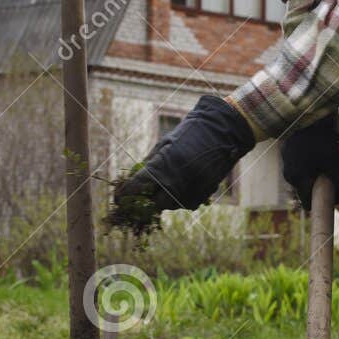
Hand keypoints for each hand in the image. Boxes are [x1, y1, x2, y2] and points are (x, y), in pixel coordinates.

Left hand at [107, 94, 255, 229]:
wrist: (221, 133)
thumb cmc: (189, 133)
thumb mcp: (164, 144)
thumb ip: (148, 164)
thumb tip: (134, 181)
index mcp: (161, 168)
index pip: (135, 189)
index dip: (123, 195)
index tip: (117, 198)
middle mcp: (174, 185)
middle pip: (151, 205)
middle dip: (144, 201)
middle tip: (141, 194)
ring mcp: (190, 193)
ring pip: (169, 206)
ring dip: (163, 198)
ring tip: (166, 182)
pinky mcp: (202, 197)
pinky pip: (184, 204)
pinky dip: (179, 197)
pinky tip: (182, 183)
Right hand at [280, 111, 338, 212]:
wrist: (305, 116)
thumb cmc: (320, 141)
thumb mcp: (336, 164)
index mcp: (297, 180)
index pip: (308, 203)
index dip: (323, 201)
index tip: (335, 193)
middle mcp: (289, 174)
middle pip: (312, 185)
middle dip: (329, 177)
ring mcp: (287, 162)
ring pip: (310, 172)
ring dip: (326, 165)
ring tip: (338, 149)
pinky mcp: (288, 151)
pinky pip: (305, 160)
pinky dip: (318, 155)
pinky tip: (329, 142)